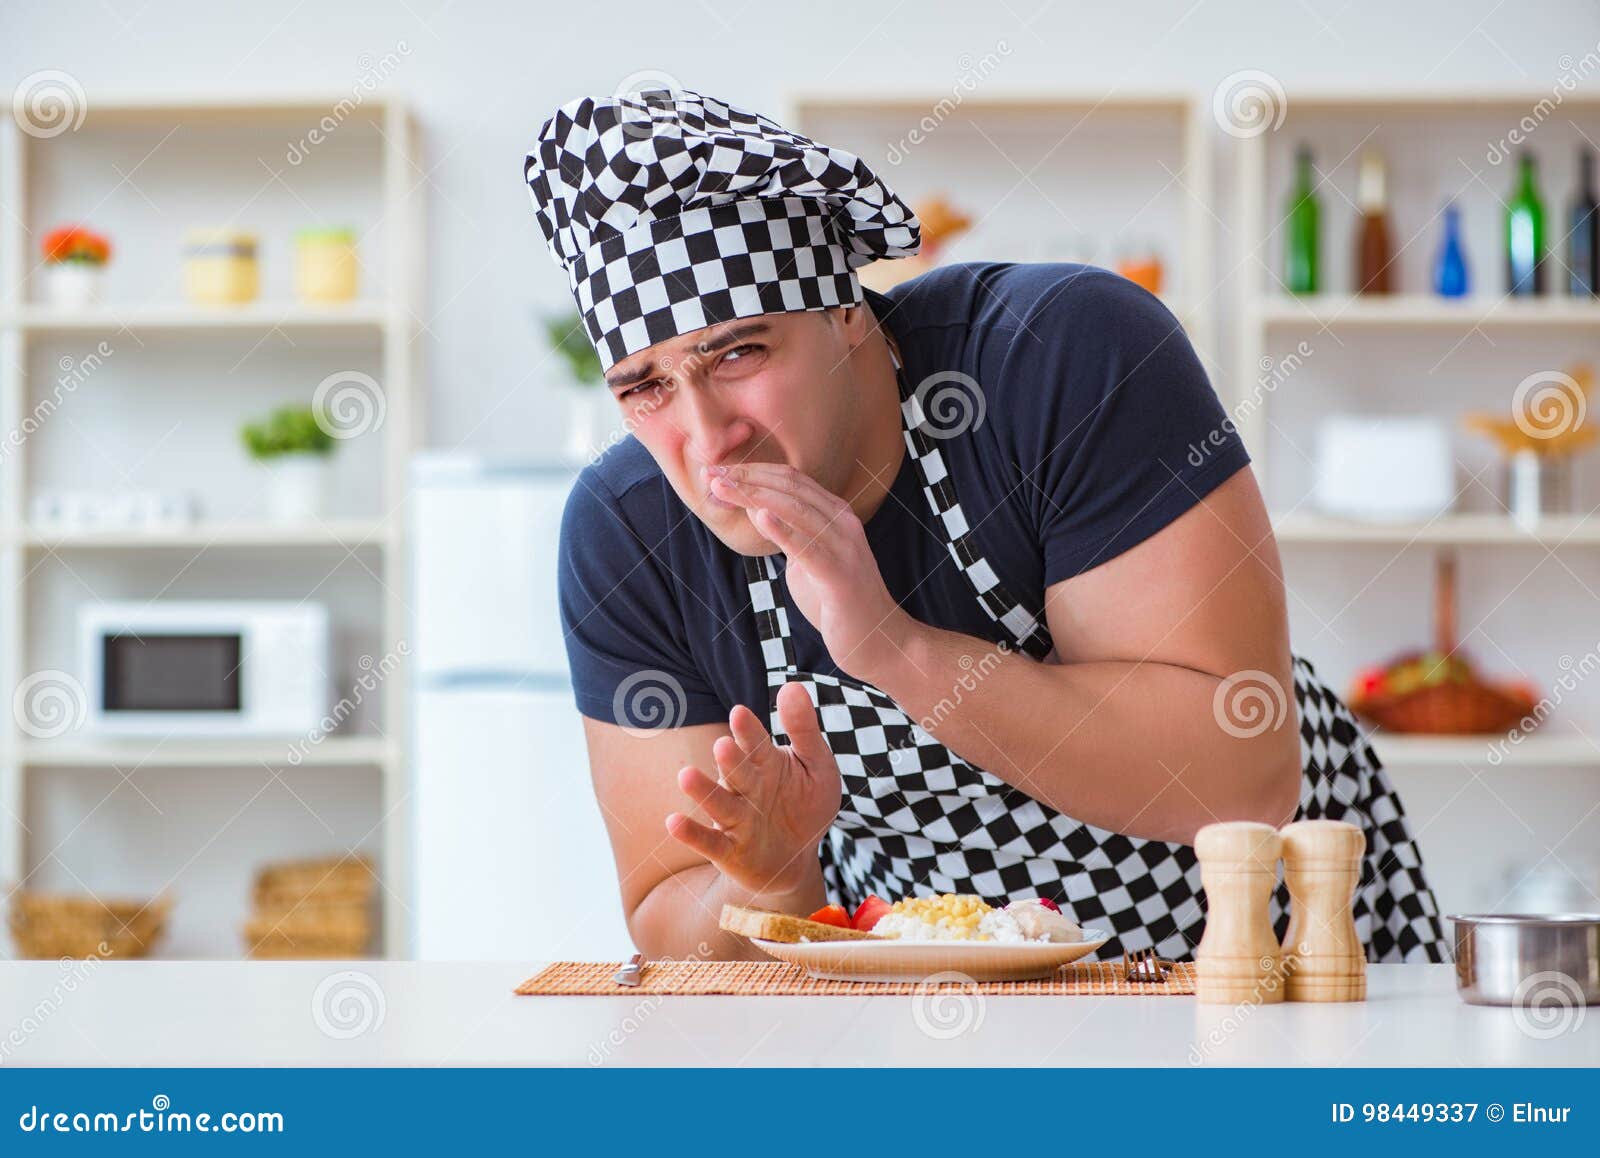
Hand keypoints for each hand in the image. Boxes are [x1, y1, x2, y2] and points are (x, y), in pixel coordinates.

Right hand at [664, 681, 840, 900]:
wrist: (797, 859)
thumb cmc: (806, 805)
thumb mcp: (817, 767)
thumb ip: (804, 729)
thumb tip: (792, 685)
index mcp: (765, 763)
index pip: (755, 743)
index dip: (748, 731)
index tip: (740, 713)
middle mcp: (746, 788)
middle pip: (737, 772)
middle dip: (731, 760)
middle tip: (722, 745)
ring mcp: (736, 819)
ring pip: (719, 802)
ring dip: (703, 791)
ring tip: (686, 776)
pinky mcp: (729, 851)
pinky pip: (710, 842)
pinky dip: (692, 834)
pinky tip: (673, 822)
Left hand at [705, 462, 912, 681]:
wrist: (879, 642)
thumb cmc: (838, 603)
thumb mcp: (808, 561)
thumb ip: (788, 537)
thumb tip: (759, 515)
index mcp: (835, 514)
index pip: (789, 479)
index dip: (751, 471)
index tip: (716, 471)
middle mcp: (843, 522)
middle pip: (790, 487)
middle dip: (746, 478)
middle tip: (710, 475)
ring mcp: (844, 547)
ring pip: (796, 510)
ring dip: (754, 496)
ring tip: (722, 488)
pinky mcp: (840, 577)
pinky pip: (808, 548)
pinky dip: (782, 530)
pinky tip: (758, 517)